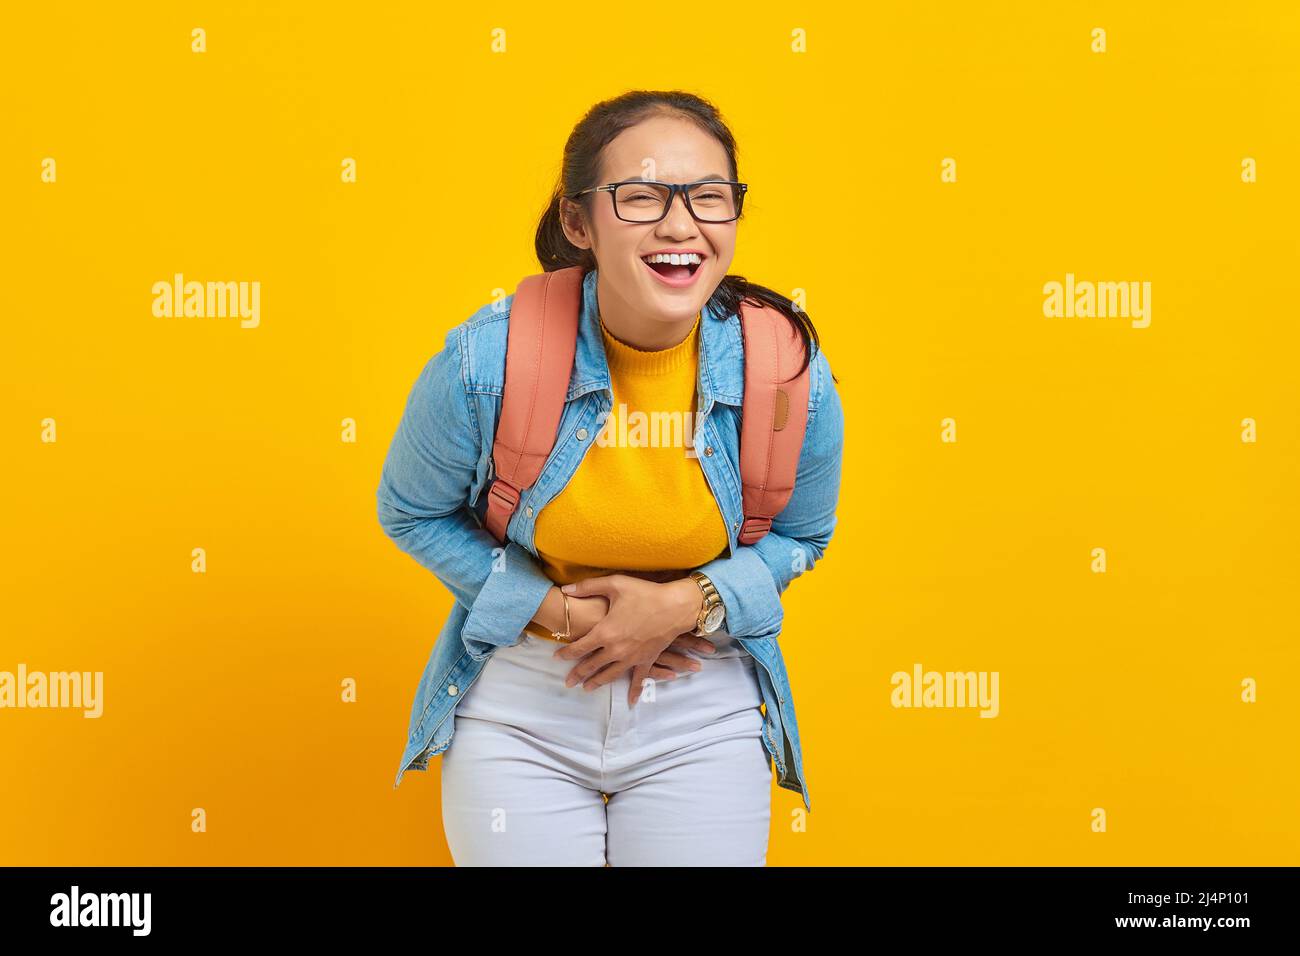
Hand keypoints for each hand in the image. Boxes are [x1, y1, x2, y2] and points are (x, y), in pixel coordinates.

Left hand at [552, 574, 707, 704]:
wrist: (675, 606)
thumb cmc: (645, 593)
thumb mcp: (615, 584)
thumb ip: (587, 586)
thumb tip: (565, 590)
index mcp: (605, 632)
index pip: (579, 647)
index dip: (566, 653)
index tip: (557, 657)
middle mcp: (615, 650)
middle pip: (591, 666)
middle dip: (577, 674)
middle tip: (567, 682)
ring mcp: (631, 658)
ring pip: (609, 675)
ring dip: (596, 683)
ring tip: (586, 688)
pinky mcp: (646, 660)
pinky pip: (638, 679)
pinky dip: (634, 691)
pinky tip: (630, 701)